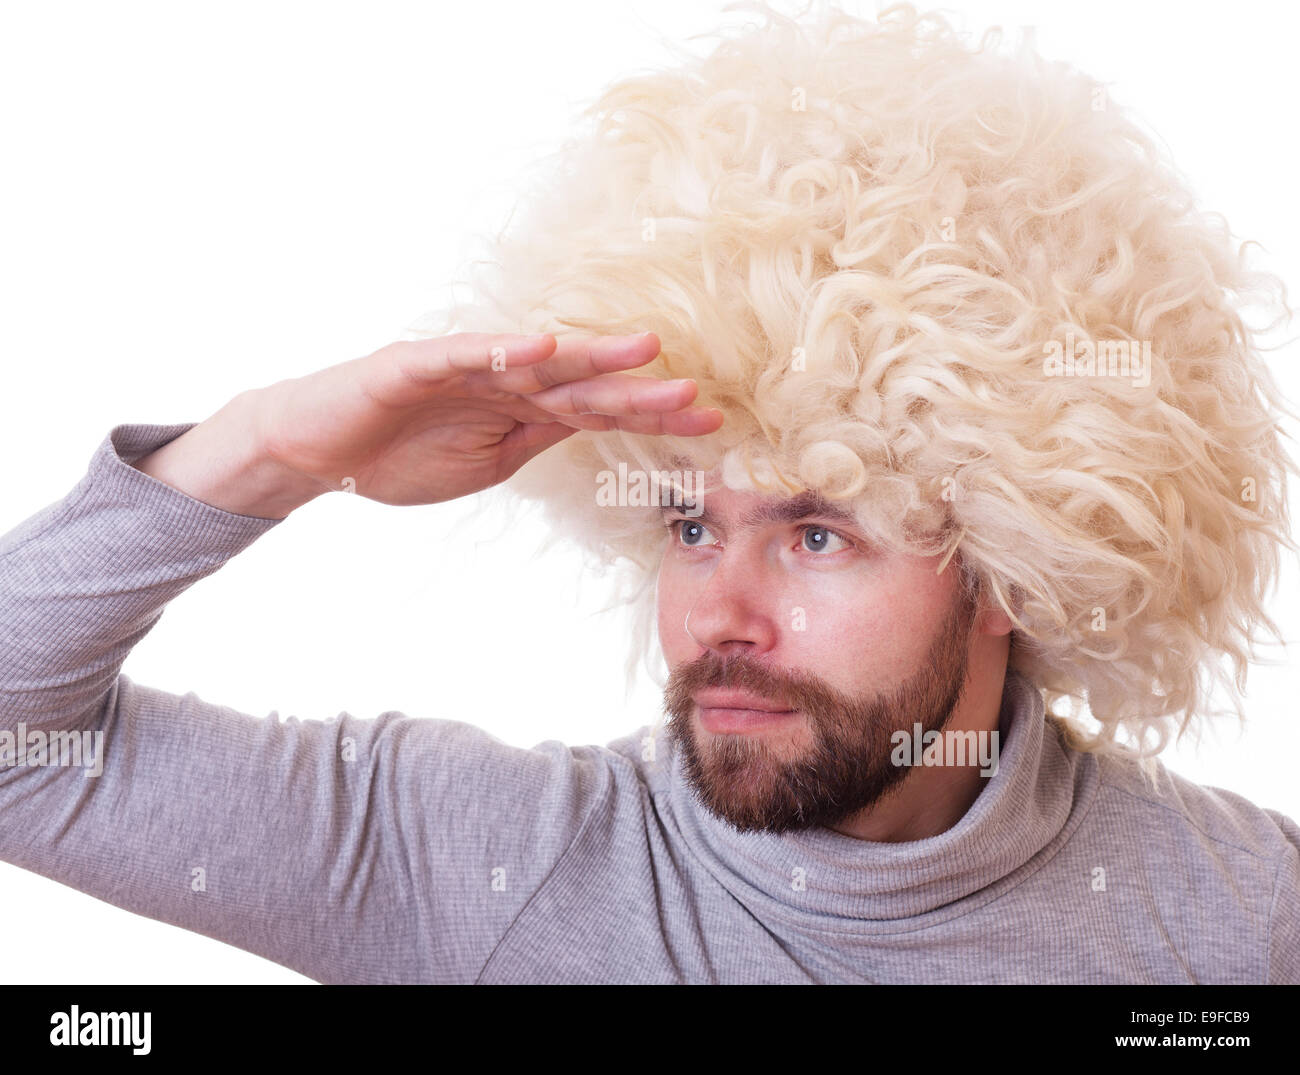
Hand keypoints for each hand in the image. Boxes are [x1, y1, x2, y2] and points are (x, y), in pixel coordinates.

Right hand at [253, 331, 721, 507]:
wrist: (316, 451)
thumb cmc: (400, 454)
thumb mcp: (489, 463)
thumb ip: (539, 441)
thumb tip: (595, 431)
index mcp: (522, 409)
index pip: (598, 411)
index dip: (650, 415)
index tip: (707, 422)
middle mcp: (502, 379)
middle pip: (581, 382)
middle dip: (639, 387)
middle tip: (697, 390)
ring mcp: (461, 367)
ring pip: (535, 360)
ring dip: (588, 355)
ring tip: (642, 349)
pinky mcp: (415, 363)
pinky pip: (464, 354)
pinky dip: (501, 350)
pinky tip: (542, 344)